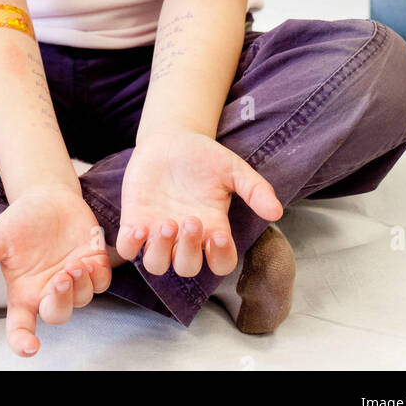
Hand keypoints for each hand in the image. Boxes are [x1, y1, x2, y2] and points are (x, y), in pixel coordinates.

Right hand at [0, 184, 111, 357]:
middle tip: (60, 278)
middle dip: (60, 302)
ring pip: (82, 299)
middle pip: (57, 314)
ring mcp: (72, 280)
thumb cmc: (18, 221)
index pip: (20, 328)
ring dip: (80, 286)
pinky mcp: (93, 264)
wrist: (46, 196)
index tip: (29, 347)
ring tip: (74, 263)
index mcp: (23, 293)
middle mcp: (48, 291)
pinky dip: (98, 276)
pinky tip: (90, 260)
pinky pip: (101, 282)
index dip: (23, 342)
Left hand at [117, 130, 282, 278]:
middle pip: (187, 268)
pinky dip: (131, 246)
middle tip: (190, 220)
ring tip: (166, 223)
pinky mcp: (135, 222)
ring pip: (157, 265)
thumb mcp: (233, 168)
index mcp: (212, 228)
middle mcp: (185, 237)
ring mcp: (158, 232)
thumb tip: (277, 212)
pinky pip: (129, 249)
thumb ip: (255, 189)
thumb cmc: (203, 156)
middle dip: (188, 251)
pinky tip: (140, 226)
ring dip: (161, 251)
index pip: (220, 263)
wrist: (170, 138)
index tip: (220, 236)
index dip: (220, 258)